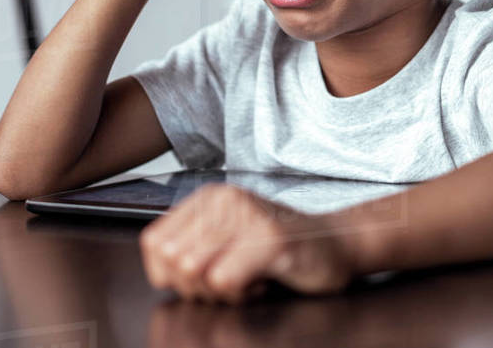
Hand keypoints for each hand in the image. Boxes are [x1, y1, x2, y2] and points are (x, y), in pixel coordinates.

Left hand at [139, 183, 356, 303]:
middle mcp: (225, 199)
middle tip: (228, 283)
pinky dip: (239, 294)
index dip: (170, 274)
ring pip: (193, 271)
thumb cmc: (282, 247)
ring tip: (246, 280)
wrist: (338, 243)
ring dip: (218, 290)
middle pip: (173, 261)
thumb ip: (192, 245)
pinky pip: (222, 280)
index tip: (202, 278)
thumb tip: (161, 270)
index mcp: (208, 198)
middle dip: (195, 287)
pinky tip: (261, 283)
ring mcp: (247, 216)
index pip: (154, 244)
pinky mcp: (269, 238)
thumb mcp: (228, 238)